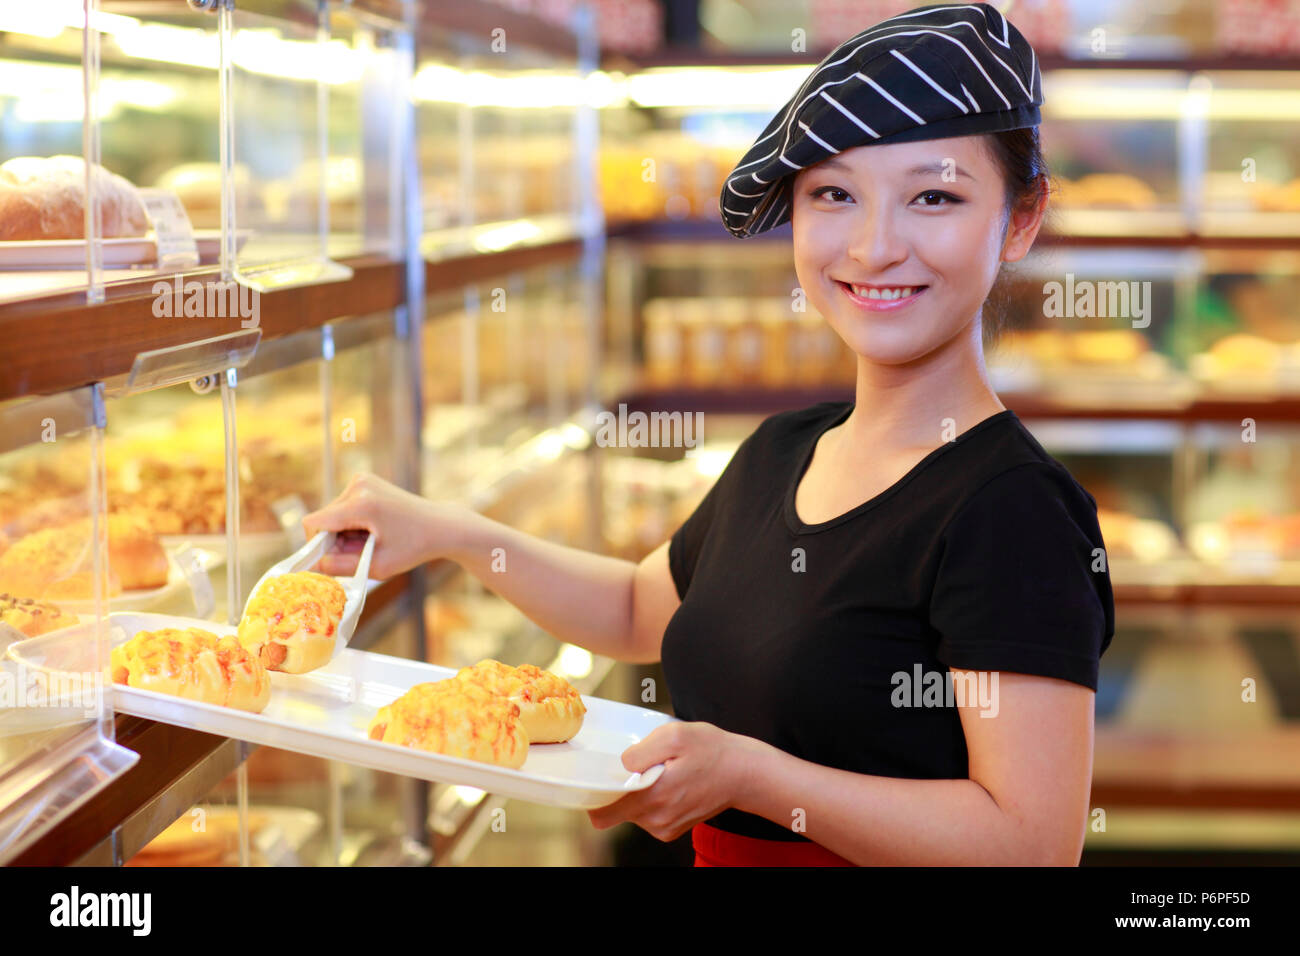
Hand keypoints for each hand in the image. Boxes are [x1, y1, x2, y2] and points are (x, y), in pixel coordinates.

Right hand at [301, 472, 470, 579]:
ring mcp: (362, 479)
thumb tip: (313, 566)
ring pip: (332, 514)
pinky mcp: (365, 481)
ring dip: (344, 533)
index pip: (315, 523)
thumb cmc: (414, 547)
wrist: (440, 525)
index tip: (331, 560)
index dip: (316, 545)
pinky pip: (343, 507)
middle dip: (335, 540)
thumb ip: (341, 567)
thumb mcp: (378, 566)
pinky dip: (352, 523)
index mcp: (361, 504)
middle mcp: (359, 485)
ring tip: (372, 541)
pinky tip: (373, 529)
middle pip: (324, 519)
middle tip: (362, 553)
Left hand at [587, 721, 761, 842]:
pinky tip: (671, 782)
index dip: (595, 795)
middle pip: (616, 810)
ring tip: (664, 771)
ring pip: (633, 811)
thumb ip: (641, 751)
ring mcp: (665, 827)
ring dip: (640, 792)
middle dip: (622, 788)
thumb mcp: (675, 735)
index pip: (602, 813)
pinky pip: (649, 815)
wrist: (745, 773)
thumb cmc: (712, 750)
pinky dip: (653, 799)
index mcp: (652, 798)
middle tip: (643, 765)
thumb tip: (622, 764)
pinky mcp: (674, 828)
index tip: (602, 777)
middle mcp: (656, 820)